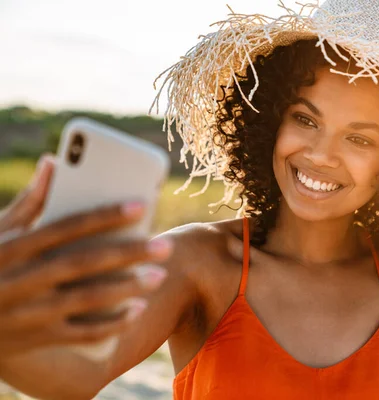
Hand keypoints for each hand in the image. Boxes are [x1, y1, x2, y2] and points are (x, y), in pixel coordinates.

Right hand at [0, 155, 172, 358]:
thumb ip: (28, 202)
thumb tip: (54, 161)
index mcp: (14, 248)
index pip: (67, 226)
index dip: (105, 215)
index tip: (141, 205)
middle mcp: (22, 280)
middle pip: (83, 263)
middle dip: (127, 253)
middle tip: (165, 246)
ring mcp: (28, 313)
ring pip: (85, 300)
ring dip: (126, 288)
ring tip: (159, 276)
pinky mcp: (36, 339)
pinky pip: (80, 335)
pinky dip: (111, 325)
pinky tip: (137, 311)